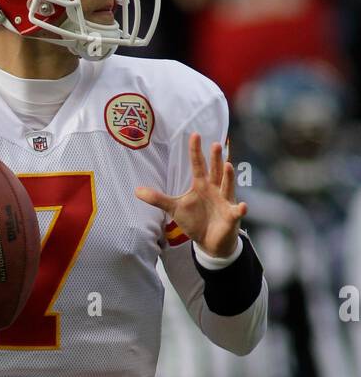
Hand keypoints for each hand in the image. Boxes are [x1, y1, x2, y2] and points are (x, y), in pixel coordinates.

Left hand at [136, 133, 247, 257]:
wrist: (209, 241)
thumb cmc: (194, 220)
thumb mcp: (174, 208)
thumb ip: (157, 199)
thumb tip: (136, 191)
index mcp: (201, 185)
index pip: (198, 165)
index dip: (195, 151)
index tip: (194, 135)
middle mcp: (215, 189)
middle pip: (215, 171)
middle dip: (216, 159)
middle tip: (216, 144)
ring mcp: (224, 201)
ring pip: (227, 186)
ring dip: (228, 177)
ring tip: (228, 166)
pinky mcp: (231, 216)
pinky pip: (237, 212)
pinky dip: (240, 209)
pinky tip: (241, 206)